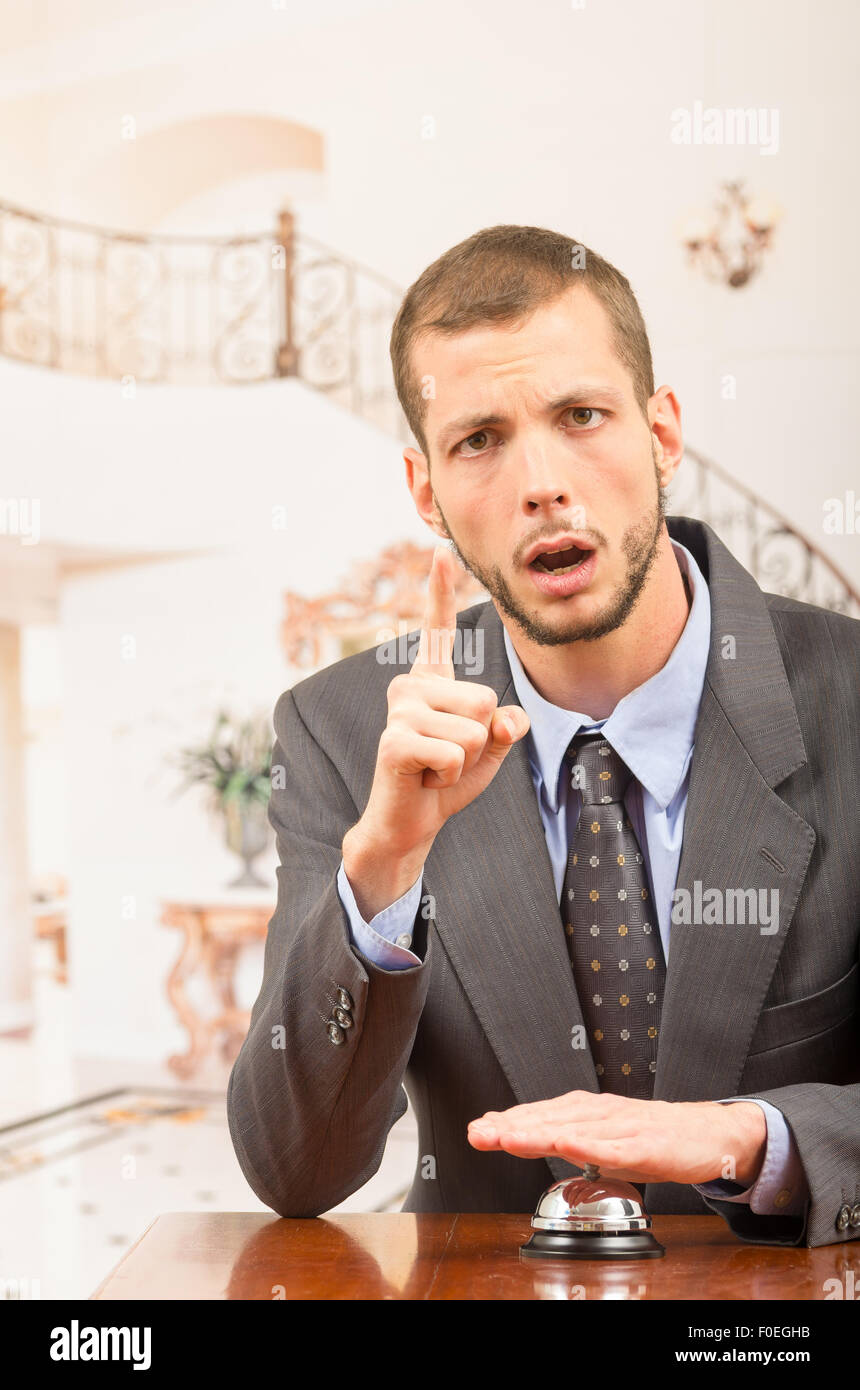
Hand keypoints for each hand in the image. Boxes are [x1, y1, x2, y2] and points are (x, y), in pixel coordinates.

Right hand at [343, 546, 529, 916]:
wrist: (412, 823)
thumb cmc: (448, 779)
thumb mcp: (490, 746)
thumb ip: (507, 725)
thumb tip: (508, 719)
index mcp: (431, 681)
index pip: (438, 631)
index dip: (440, 591)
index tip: (440, 551)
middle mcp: (410, 686)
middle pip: (485, 698)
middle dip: (480, 739)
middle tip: (446, 756)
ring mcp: (399, 711)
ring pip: (474, 729)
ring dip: (465, 761)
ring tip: (435, 768)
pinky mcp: (395, 741)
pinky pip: (456, 753)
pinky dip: (452, 777)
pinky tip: (426, 779)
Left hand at [467, 1091, 767, 1186]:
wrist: (706, 1134)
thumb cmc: (651, 1136)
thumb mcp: (600, 1140)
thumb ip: (562, 1140)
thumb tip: (518, 1140)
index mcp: (587, 1111)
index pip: (540, 1115)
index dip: (507, 1122)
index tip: (477, 1129)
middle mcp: (601, 1112)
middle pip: (550, 1119)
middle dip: (512, 1126)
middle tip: (480, 1132)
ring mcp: (623, 1126)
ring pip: (576, 1128)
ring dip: (540, 1131)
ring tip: (508, 1136)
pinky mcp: (647, 1144)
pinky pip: (616, 1145)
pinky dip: (590, 1144)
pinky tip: (568, 1145)